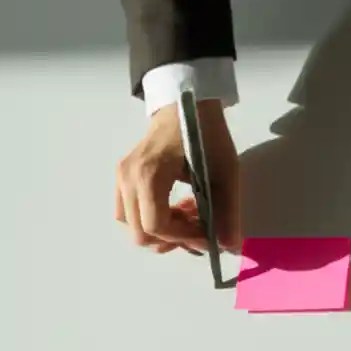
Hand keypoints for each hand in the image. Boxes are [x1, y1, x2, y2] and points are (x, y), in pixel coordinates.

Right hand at [114, 100, 241, 253]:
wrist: (186, 104)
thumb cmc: (206, 134)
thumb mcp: (224, 172)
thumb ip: (227, 211)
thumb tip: (230, 247)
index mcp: (149, 175)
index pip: (156, 225)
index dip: (184, 238)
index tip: (207, 237)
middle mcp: (127, 178)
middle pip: (140, 232)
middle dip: (172, 239)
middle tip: (199, 231)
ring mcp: (121, 177)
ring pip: (132, 225)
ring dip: (162, 231)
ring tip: (189, 218)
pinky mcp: (123, 176)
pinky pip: (129, 212)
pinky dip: (151, 219)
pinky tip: (177, 210)